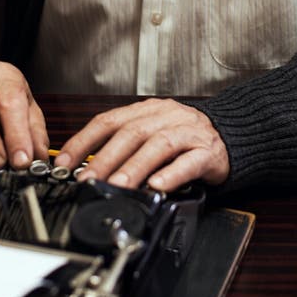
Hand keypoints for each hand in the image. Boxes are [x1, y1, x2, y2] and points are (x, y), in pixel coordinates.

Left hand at [54, 98, 228, 190]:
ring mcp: (188, 132)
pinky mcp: (208, 151)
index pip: (109, 120)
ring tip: (118, 185)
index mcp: (146, 110)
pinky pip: (189, 162)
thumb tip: (88, 167)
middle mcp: (166, 116)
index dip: (85, 141)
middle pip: (132, 133)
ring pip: (158, 145)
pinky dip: (172, 174)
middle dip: (106, 158)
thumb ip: (125, 145)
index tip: (65, 162)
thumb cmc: (185, 136)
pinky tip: (158, 186)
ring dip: (135, 167)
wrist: (230, 133)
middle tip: (88, 179)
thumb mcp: (152, 132)